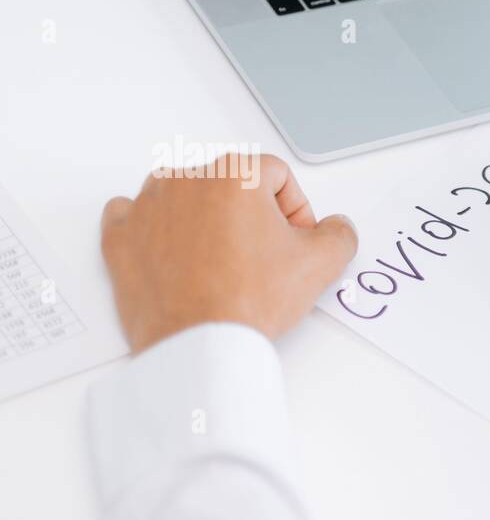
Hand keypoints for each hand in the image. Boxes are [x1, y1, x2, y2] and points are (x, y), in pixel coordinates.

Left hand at [101, 153, 357, 352]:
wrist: (198, 344)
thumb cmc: (249, 301)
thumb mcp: (320, 265)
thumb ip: (339, 234)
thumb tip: (336, 228)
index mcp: (235, 174)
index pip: (277, 176)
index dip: (295, 210)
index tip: (293, 242)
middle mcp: (186, 179)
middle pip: (231, 184)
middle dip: (250, 216)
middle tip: (261, 258)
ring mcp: (146, 205)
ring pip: (185, 197)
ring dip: (205, 221)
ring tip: (220, 263)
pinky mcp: (120, 236)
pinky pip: (134, 214)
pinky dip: (155, 230)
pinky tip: (176, 255)